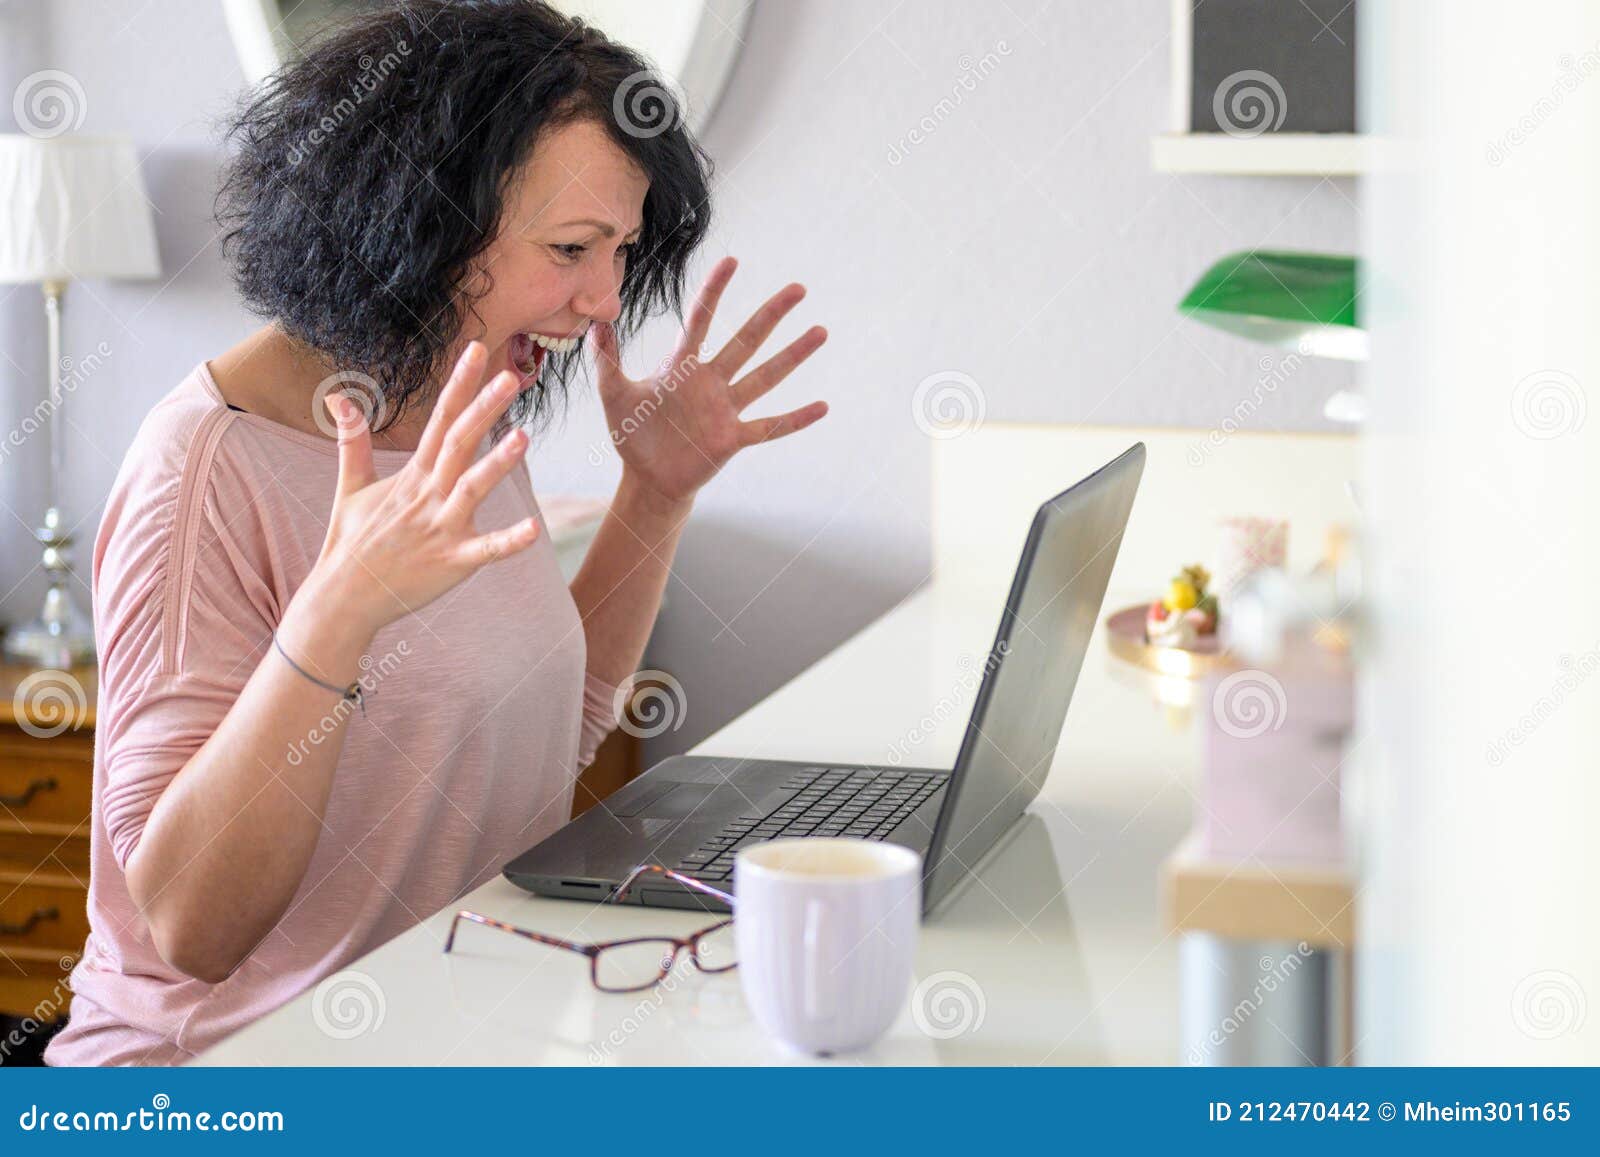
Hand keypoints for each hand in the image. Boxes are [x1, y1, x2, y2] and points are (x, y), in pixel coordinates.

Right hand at [300, 342, 540, 637]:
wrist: (341, 598)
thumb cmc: (350, 543)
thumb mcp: (349, 487)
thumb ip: (352, 441)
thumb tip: (338, 398)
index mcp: (413, 476)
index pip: (439, 419)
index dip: (459, 384)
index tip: (477, 349)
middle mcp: (428, 496)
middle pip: (457, 444)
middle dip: (483, 410)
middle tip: (511, 377)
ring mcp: (440, 529)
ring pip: (471, 489)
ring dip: (497, 464)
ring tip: (524, 436)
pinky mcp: (451, 563)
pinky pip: (485, 551)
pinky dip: (509, 541)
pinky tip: (536, 529)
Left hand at [593, 257, 827, 504]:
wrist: (647, 478)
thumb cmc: (633, 434)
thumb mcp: (614, 394)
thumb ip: (606, 359)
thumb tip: (594, 322)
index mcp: (682, 366)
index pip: (701, 319)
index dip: (715, 290)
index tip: (732, 260)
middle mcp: (711, 382)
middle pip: (746, 340)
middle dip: (771, 314)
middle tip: (798, 289)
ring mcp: (726, 410)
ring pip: (765, 377)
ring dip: (793, 356)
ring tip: (820, 331)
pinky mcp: (733, 439)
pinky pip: (769, 427)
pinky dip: (795, 419)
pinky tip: (823, 407)